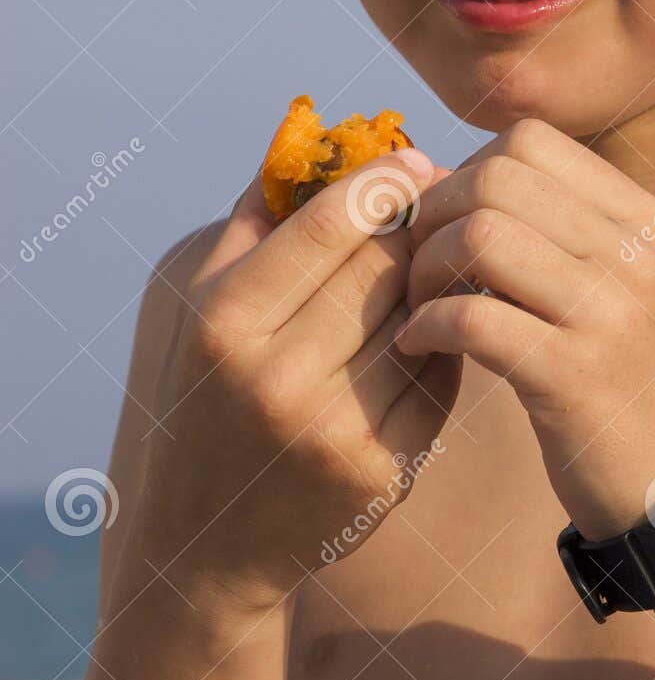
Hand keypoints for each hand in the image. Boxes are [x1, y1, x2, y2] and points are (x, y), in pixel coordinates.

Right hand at [130, 148, 454, 609]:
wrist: (201, 543)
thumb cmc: (194, 393)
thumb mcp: (187, 298)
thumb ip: (252, 220)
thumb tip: (319, 135)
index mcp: (225, 323)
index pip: (330, 225)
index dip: (382, 182)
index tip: (412, 160)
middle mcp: (280, 379)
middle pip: (386, 266)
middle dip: (415, 226)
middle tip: (438, 202)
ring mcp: (338, 431)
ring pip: (423, 317)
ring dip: (435, 281)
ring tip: (437, 258)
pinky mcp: (385, 472)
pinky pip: (440, 376)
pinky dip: (442, 341)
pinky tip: (433, 323)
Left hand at [397, 119, 654, 540]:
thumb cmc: (619, 382)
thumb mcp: (611, 286)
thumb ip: (547, 229)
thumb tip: (435, 176)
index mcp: (642, 218)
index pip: (528, 141)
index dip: (465, 171)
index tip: (443, 222)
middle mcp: (634, 252)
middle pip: (495, 179)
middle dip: (433, 216)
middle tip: (415, 265)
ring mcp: (609, 312)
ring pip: (480, 236)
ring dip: (424, 268)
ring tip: (417, 305)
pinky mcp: (574, 376)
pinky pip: (471, 318)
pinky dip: (425, 326)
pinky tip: (417, 346)